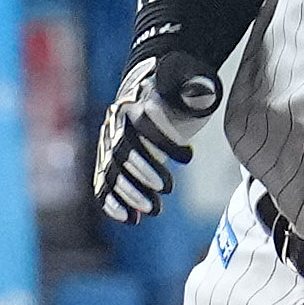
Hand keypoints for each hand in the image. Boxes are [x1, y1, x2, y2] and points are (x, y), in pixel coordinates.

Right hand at [93, 50, 218, 225]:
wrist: (142, 97)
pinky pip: (102, 185)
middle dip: (143, 171)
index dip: (164, 140)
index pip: (142, 122)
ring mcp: (107, 146)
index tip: (189, 156)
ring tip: (154, 209)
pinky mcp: (106, 164)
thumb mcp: (184, 85)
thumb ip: (193, 86)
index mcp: (133, 104)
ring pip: (110, 172)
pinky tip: (130, 219)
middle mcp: (114, 125)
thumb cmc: (169, 95)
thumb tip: (201, 89)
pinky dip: (112, 203)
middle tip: (167, 188)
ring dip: (130, 192)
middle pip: (122, 150)